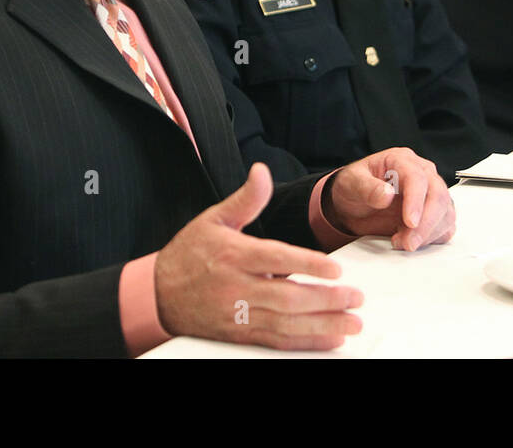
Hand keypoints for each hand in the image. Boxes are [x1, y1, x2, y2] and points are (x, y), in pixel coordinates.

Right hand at [154, 162, 362, 349]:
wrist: (157, 294)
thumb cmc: (189, 254)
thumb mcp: (214, 218)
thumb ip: (245, 199)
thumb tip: (261, 171)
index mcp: (234, 255)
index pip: (277, 260)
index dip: (308, 265)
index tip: (336, 270)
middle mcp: (237, 287)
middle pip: (287, 298)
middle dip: (325, 300)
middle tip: (355, 298)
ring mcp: (239, 315)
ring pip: (286, 324)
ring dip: (323, 325)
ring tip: (352, 321)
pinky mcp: (241, 334)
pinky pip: (277, 340)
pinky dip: (306, 342)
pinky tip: (330, 338)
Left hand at [323, 147, 455, 250]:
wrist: (354, 204)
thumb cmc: (355, 187)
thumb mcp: (351, 183)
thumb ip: (367, 188)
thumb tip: (386, 194)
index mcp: (402, 160)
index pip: (417, 177)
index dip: (416, 201)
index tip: (410, 222)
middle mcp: (422, 173)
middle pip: (438, 195)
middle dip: (426, 223)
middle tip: (409, 242)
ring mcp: (430, 193)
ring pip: (445, 212)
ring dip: (428, 233)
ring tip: (403, 243)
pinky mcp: (434, 212)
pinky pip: (445, 226)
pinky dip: (433, 238)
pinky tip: (413, 241)